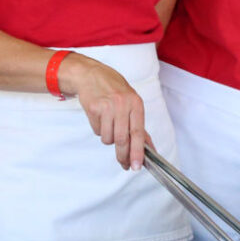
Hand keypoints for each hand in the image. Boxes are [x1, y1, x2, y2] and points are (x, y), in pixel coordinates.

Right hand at [59, 53, 146, 170]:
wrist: (90, 74)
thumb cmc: (114, 90)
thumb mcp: (131, 103)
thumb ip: (138, 126)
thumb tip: (149, 148)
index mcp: (136, 103)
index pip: (138, 133)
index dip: (137, 152)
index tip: (136, 166)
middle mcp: (122, 104)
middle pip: (122, 139)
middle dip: (123, 155)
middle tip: (123, 164)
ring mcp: (107, 106)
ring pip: (108, 138)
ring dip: (108, 138)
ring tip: (108, 124)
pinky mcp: (93, 108)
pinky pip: (97, 131)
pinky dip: (99, 129)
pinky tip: (99, 117)